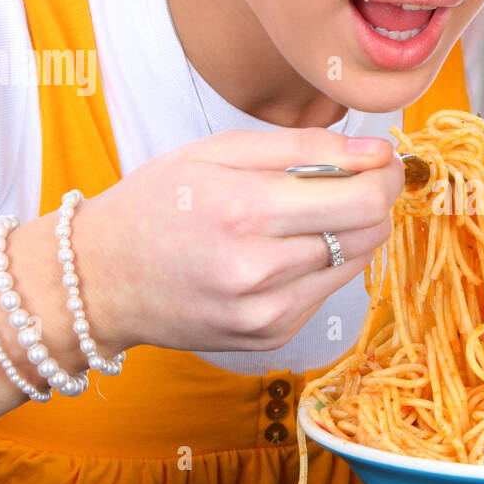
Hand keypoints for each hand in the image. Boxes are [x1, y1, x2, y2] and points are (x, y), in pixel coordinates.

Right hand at [72, 129, 403, 351]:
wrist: (98, 280)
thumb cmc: (158, 204)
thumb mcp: (219, 152)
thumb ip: (306, 147)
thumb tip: (379, 153)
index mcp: (244, 210)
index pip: (362, 199)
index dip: (385, 176)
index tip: (380, 161)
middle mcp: (259, 270)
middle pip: (369, 232)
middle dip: (374, 200)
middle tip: (353, 181)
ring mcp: (266, 312)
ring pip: (356, 263)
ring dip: (349, 233)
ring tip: (305, 215)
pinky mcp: (270, 336)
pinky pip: (326, 292)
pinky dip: (320, 265)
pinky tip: (283, 251)